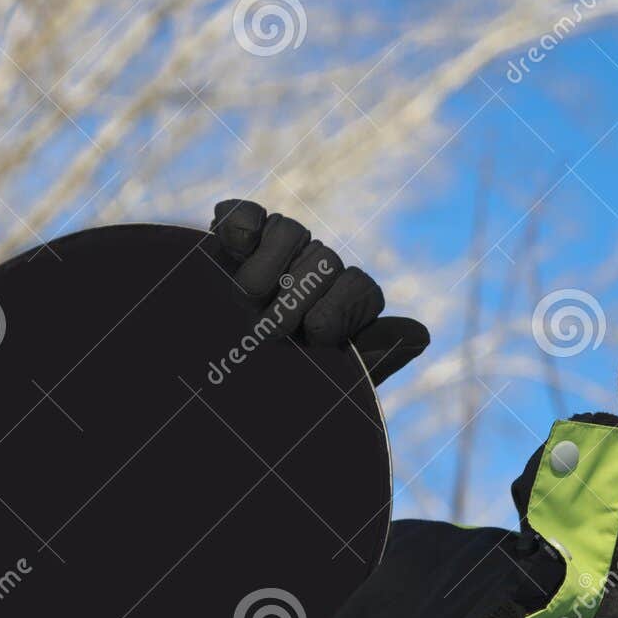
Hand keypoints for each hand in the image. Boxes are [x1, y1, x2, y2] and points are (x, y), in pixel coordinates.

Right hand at [208, 199, 428, 385]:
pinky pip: (250, 215)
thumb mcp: (324, 388)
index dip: (344, 308)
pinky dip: (240, 221)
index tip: (316, 336)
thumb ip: (371, 358)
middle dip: (300, 296)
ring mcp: (268, 258)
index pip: (362, 288)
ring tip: (245, 296)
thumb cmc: (265, 402)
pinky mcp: (229, 243)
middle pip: (327, 260)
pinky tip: (227, 241)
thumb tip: (422, 333)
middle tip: (272, 331)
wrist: (195, 395)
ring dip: (270, 265)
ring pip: (292, 231)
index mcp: (336, 314)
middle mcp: (307, 282)